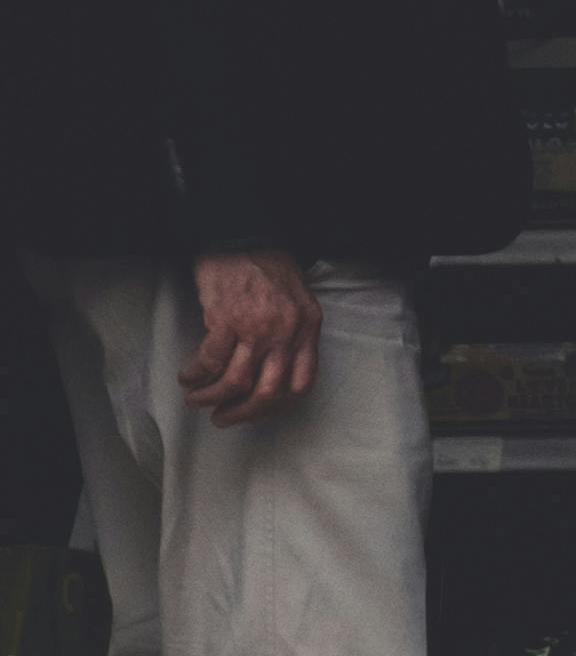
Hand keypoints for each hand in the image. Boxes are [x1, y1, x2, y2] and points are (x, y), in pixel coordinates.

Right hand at [182, 253, 321, 423]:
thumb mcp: (298, 302)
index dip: (277, 406)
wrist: (242, 236)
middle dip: (243, 413)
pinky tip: (188, 377)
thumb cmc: (267, 267)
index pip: (301, 384)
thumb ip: (293, 336)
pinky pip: (210, 361)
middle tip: (224, 419)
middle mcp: (287, 333)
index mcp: (307, 329)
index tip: (258, 412)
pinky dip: (196, 375)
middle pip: (268, 392)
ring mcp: (257, 328)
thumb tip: (274, 372)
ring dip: (213, 397)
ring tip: (197, 400)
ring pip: (236, 382)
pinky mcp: (226, 320)